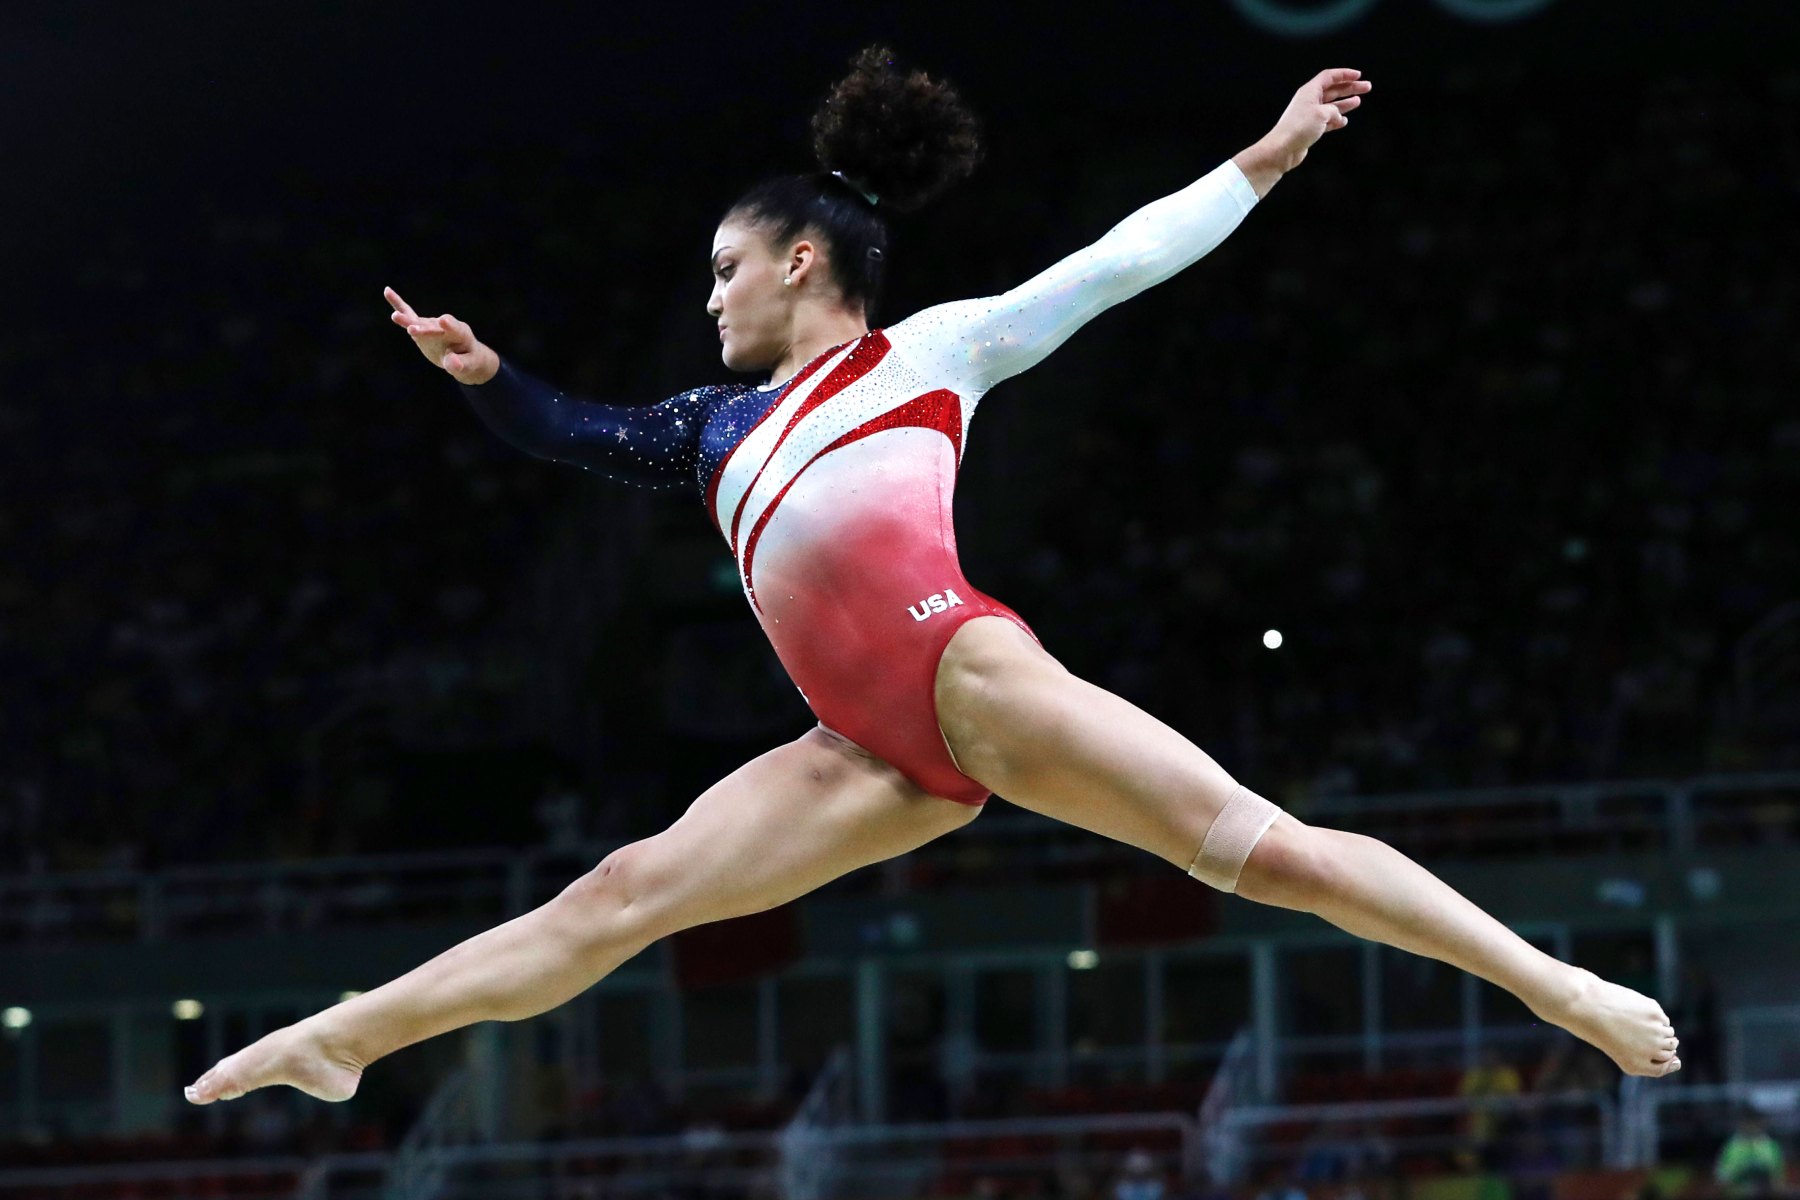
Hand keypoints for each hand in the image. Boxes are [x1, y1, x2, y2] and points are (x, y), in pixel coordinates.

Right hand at [384, 286, 499, 383]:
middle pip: (433, 326)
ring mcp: (431, 325)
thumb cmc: (469, 360)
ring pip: (418, 322)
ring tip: (395, 317)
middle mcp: (444, 325)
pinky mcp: (420, 327)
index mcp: (460, 333)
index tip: (443, 321)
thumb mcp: (469, 366)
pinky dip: (398, 304)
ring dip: (408, 320)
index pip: (455, 327)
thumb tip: (452, 364)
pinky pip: (409, 314)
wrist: (464, 356)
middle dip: (424, 329)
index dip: (449, 325)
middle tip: (412, 330)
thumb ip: (460, 364)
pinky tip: (387, 291)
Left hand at [1263, 67, 1370, 170]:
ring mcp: (1309, 115)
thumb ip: (1334, 110)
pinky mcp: (1309, 129)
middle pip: (1333, 90)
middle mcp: (1309, 101)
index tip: (1359, 75)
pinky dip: (1336, 120)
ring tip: (1358, 101)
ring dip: (1345, 103)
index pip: (1329, 77)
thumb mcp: (1322, 113)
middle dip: (1350, 88)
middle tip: (1367, 87)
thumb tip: (1338, 116)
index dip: (1345, 74)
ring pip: (1331, 106)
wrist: (1283, 149)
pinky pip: (1326, 121)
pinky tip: (1344, 121)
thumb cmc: (1299, 128)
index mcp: (1310, 91)